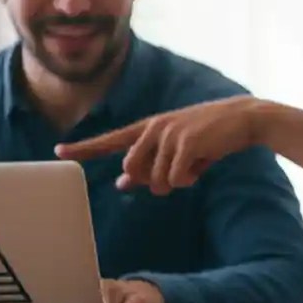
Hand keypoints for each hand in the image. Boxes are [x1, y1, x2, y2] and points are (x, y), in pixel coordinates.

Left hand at [54, 96, 262, 194]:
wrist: (243, 119)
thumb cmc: (210, 136)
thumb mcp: (177, 149)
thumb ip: (149, 164)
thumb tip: (122, 183)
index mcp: (149, 127)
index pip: (110, 140)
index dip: (84, 148)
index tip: (59, 151)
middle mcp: (154, 128)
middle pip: (132, 169)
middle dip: (151, 181)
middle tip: (175, 176)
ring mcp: (169, 134)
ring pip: (155, 179)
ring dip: (174, 182)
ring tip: (192, 166)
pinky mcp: (185, 142)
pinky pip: (175, 179)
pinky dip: (188, 180)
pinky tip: (201, 165)